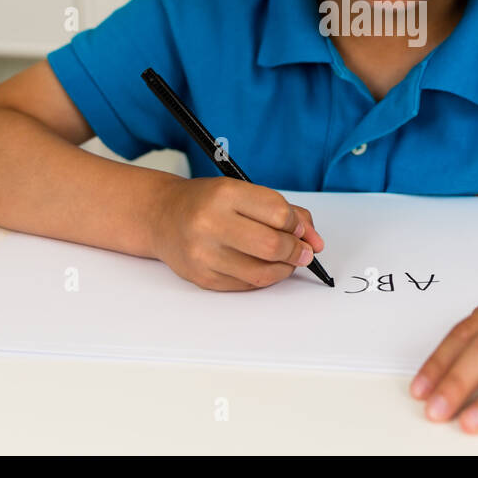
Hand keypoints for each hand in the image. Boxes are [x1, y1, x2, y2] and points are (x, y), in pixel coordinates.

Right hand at [151, 177, 324, 290]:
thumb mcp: (243, 192)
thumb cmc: (208, 202)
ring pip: (262, 272)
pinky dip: (263, 279)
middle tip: (303, 252)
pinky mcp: (202, 277)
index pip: (279, 214)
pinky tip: (263, 267)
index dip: (298, 226)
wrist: (162, 216)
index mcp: (225, 194)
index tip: (301, 230)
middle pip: (273, 246)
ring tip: (286, 261)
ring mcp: (204, 253)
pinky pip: (246, 285)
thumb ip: (285, 212)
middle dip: (297, 251)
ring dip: (284, 269)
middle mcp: (211, 223)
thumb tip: (315, 241)